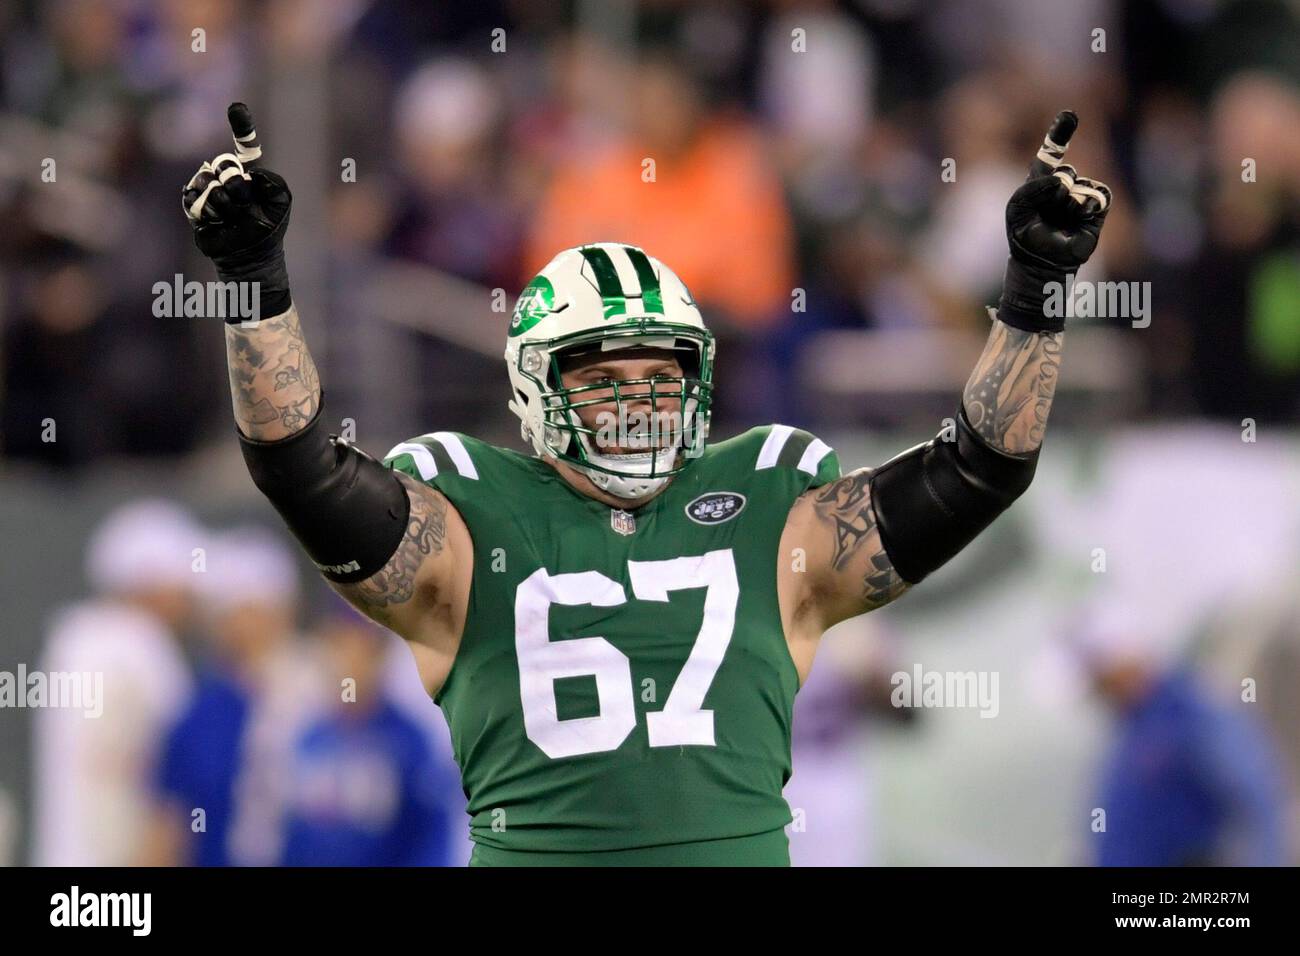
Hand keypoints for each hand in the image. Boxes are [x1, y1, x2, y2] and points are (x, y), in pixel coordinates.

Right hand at [182, 103, 292, 318]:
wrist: (250, 256)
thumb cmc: (268, 229)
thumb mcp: (280, 203)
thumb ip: (273, 182)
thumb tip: (251, 172)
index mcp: (248, 172)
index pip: (244, 145)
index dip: (241, 126)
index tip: (237, 107)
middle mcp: (224, 175)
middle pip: (222, 163)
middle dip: (235, 184)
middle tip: (243, 204)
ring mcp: (206, 187)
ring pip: (207, 181)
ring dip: (224, 203)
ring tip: (232, 217)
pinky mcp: (193, 203)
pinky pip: (196, 198)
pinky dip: (210, 212)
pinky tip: (218, 221)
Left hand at [998, 111, 1112, 331]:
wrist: (1041, 265)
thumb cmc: (1025, 237)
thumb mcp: (1017, 209)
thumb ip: (1032, 188)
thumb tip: (1063, 181)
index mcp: (1041, 184)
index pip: (1051, 155)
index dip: (1060, 134)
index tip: (1070, 114)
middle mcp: (1063, 187)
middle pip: (1062, 172)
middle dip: (1050, 191)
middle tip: (1044, 213)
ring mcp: (1081, 197)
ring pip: (1077, 184)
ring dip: (1065, 203)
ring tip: (1059, 221)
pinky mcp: (1097, 209)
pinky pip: (1096, 195)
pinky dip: (1086, 203)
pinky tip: (1078, 216)